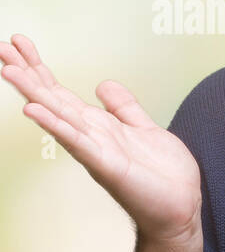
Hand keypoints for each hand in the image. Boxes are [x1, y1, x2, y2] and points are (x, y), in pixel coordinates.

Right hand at [1, 33, 202, 245]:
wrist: (180, 208)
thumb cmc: (162, 176)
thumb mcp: (145, 129)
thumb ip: (124, 108)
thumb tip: (103, 84)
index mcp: (98, 126)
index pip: (61, 92)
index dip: (40, 67)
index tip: (20, 42)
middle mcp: (90, 136)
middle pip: (51, 98)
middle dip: (26, 72)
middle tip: (0, 46)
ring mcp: (95, 150)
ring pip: (57, 115)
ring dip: (32, 92)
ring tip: (7, 70)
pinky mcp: (106, 164)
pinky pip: (76, 141)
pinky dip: (54, 125)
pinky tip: (33, 110)